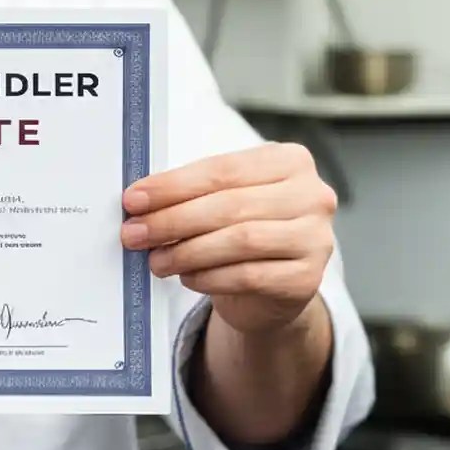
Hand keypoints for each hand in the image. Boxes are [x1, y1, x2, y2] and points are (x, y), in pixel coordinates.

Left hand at [121, 142, 336, 334]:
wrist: (272, 288)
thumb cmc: (241, 230)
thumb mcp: (221, 200)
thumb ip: (190, 193)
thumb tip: (139, 201)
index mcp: (289, 161)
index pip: (222, 170)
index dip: (173, 186)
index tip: (133, 199)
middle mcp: (312, 195)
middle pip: (229, 205)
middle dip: (172, 220)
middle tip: (134, 233)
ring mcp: (316, 238)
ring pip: (240, 240)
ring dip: (186, 252)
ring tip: (155, 260)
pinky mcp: (306, 279)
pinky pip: (248, 276)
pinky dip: (209, 277)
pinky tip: (186, 277)